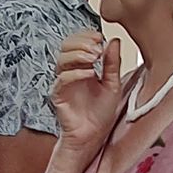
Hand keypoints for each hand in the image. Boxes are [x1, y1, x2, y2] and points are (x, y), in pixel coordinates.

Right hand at [50, 27, 130, 155]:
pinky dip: (75, 73)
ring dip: (78, 55)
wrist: (93, 135)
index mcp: (82, 66)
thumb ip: (112, 63)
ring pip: (61, 60)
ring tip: (94, 59)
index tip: (100, 38)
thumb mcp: (113, 83)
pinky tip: (90, 74)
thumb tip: (114, 41)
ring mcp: (62, 83)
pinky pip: (62, 79)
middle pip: (66, 46)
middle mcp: (70, 72)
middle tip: (97, 48)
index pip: (77, 42)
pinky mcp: (58, 95)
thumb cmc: (100, 113)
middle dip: (81, 42)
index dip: (86, 36)